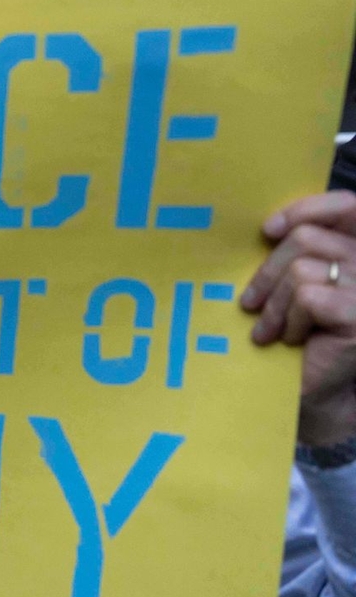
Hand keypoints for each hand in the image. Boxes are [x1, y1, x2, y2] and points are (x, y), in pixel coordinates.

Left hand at [241, 191, 355, 446]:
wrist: (315, 390)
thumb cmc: (301, 334)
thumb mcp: (296, 284)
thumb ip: (297, 251)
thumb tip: (269, 224)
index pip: (346, 206)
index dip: (307, 209)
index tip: (269, 230)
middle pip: (306, 239)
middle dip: (268, 272)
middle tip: (250, 304)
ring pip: (301, 270)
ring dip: (275, 304)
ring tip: (273, 329)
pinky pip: (309, 298)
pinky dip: (290, 320)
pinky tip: (294, 341)